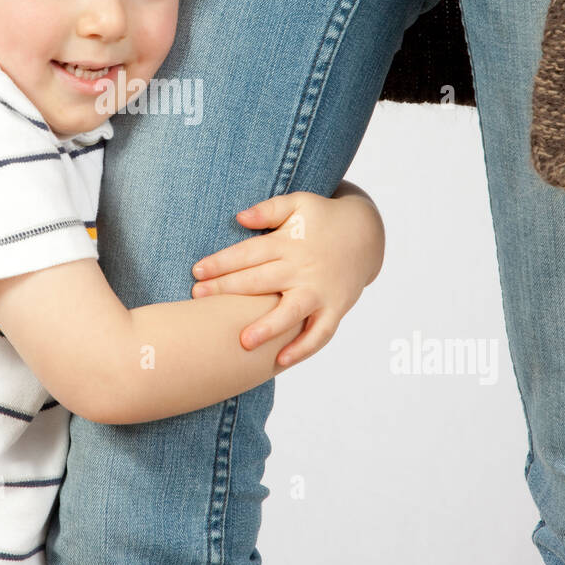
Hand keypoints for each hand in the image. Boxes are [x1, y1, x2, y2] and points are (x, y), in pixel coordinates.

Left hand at [190, 187, 383, 367]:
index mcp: (289, 242)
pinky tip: (280, 361)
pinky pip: (320, 333)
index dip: (221, 262)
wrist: (367, 234)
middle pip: (261, 281)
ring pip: (292, 312)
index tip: (197, 272)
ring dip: (268, 327)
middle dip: (228, 289)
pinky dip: (303, 348)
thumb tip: (239, 217)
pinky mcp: (335, 308)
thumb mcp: (298, 202)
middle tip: (198, 298)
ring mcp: (320, 291)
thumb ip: (269, 209)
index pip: (249, 253)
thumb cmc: (323, 218)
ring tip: (243, 341)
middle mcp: (303, 268)